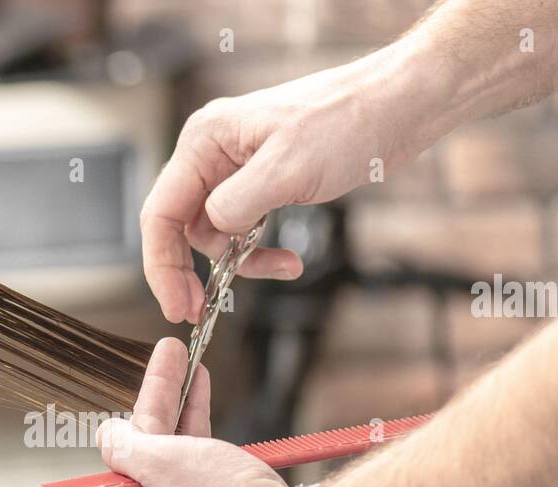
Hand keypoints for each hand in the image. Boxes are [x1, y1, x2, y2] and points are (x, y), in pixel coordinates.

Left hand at [97, 338, 289, 486]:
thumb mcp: (165, 463)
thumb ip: (128, 446)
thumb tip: (107, 436)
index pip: (138, 440)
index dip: (153, 393)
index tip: (167, 357)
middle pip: (162, 451)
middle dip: (171, 400)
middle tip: (180, 357)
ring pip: (188, 464)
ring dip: (192, 419)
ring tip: (198, 378)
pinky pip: (212, 481)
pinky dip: (214, 447)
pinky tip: (218, 426)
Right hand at [141, 52, 415, 322]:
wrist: (396, 105)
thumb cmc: (347, 122)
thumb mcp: (287, 169)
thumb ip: (236, 206)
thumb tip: (212, 234)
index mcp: (205, 140)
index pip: (161, 212)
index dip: (162, 265)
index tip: (179, 305)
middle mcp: (212, 153)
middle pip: (181, 226)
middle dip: (192, 269)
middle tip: (201, 310)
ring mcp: (235, 169)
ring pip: (215, 233)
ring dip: (240, 261)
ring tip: (281, 268)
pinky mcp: (261, 183)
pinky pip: (243, 228)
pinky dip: (260, 250)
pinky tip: (289, 261)